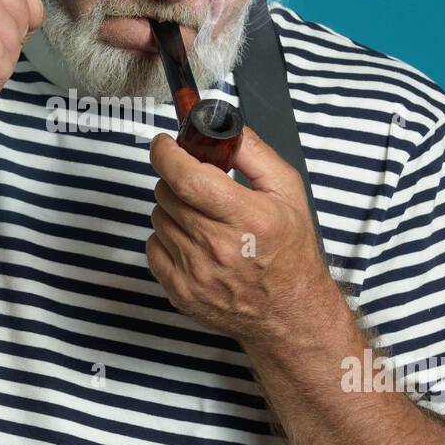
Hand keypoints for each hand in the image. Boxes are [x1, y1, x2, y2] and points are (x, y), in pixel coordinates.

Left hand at [146, 126, 344, 350]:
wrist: (290, 314)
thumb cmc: (291, 252)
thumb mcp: (287, 192)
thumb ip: (254, 153)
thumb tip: (220, 130)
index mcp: (247, 218)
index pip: (187, 178)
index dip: (167, 154)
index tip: (164, 144)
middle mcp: (218, 247)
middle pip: (167, 194)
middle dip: (176, 180)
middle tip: (198, 185)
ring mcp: (196, 273)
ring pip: (158, 218)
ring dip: (173, 209)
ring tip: (203, 218)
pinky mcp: (180, 292)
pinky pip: (153, 247)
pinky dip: (167, 238)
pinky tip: (193, 242)